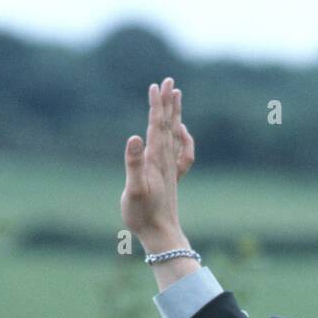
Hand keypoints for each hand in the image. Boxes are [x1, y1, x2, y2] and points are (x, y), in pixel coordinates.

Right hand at [121, 77, 194, 247]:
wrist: (161, 236)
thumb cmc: (143, 215)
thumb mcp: (133, 189)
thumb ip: (133, 163)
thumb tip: (134, 137)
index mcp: (156, 160)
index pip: (156, 126)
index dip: (156, 105)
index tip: (156, 85)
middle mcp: (165, 161)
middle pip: (168, 125)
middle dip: (168, 103)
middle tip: (169, 81)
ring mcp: (170, 170)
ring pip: (175, 135)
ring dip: (175, 115)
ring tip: (177, 97)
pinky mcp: (171, 180)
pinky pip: (182, 154)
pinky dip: (184, 140)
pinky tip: (182, 134)